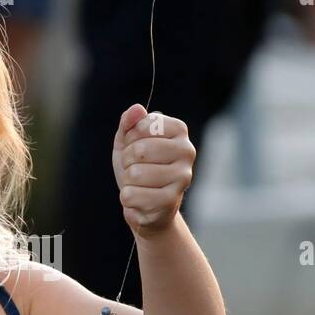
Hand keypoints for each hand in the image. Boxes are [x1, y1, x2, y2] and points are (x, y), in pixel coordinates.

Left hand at [113, 103, 194, 236]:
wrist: (148, 205)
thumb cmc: (139, 167)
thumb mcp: (128, 141)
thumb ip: (129, 122)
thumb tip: (137, 109)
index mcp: (179, 130)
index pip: (144, 125)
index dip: (130, 138)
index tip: (136, 146)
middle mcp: (187, 151)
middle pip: (139, 150)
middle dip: (127, 161)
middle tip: (135, 168)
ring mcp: (182, 177)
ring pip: (134, 174)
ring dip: (128, 180)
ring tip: (139, 184)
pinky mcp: (171, 201)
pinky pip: (132, 195)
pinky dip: (128, 198)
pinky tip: (140, 199)